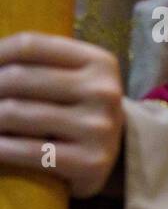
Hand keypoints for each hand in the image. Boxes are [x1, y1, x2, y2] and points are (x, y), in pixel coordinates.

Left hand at [0, 32, 123, 197]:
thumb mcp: (70, 76)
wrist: (112, 155)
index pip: (29, 45)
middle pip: (17, 77)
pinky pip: (25, 150)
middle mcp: (104, 92)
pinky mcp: (89, 162)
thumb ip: (34, 62)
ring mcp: (98, 128)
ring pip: (14, 112)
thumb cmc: (77, 108)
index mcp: (100, 62)